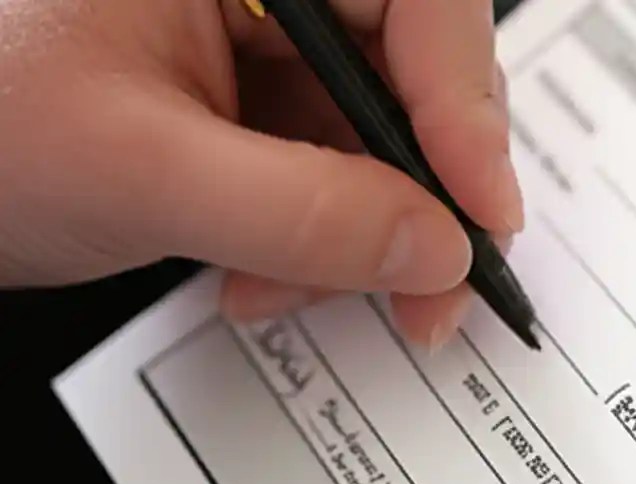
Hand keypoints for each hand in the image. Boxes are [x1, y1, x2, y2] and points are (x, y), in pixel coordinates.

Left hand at [0, 0, 518, 345]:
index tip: (480, 214)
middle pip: (414, 71)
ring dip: (364, 233)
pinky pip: (335, 166)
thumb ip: (306, 213)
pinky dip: (322, 238)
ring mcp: (262, 39)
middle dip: (422, 192)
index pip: (413, 3)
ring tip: (288, 291)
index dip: (464, 106)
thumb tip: (438, 246)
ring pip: (382, 134)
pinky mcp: (254, 99)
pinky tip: (265, 277)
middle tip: (433, 286)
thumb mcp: (142, 173)